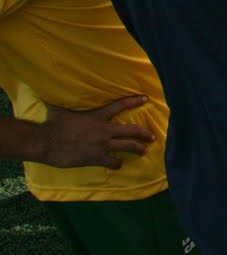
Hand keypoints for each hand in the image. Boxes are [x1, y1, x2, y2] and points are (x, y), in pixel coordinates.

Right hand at [39, 96, 154, 168]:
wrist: (46, 142)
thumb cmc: (53, 125)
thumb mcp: (60, 109)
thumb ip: (64, 101)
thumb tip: (52, 89)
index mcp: (98, 116)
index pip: (120, 105)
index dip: (134, 101)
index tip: (146, 98)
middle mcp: (104, 130)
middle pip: (131, 130)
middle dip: (144, 133)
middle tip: (153, 136)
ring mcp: (102, 145)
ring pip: (127, 147)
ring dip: (138, 149)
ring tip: (144, 151)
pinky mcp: (96, 158)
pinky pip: (112, 162)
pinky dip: (117, 164)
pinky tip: (119, 165)